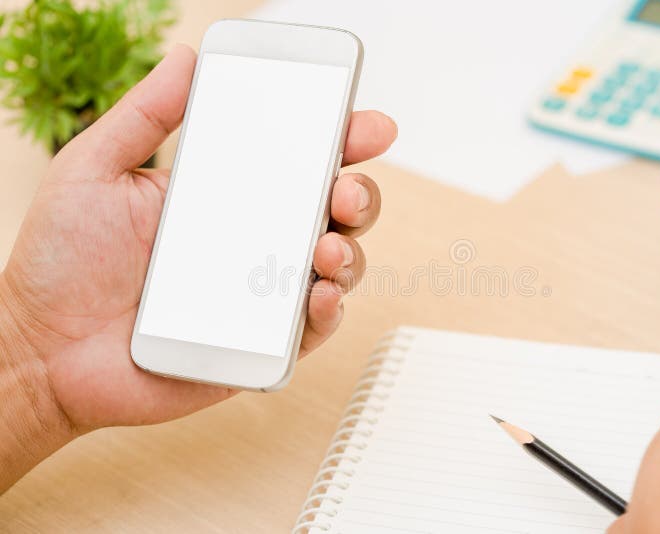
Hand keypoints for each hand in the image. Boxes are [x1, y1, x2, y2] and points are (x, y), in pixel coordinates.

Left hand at [0, 45, 395, 489]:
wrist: (42, 350)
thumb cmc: (62, 263)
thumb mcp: (95, 170)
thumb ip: (145, 115)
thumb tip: (186, 58)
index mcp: (226, 196)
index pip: (298, 162)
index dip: (340, 141)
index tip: (364, 127)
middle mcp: (253, 242)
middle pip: (332, 213)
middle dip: (359, 196)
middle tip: (344, 192)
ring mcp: (260, 294)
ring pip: (335, 267)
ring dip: (350, 254)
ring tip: (327, 248)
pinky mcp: (258, 345)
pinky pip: (311, 329)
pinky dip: (326, 312)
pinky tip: (317, 295)